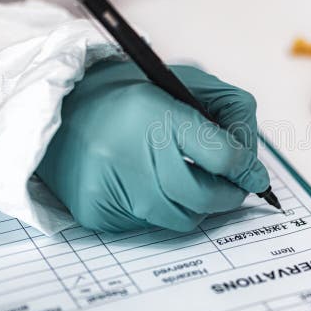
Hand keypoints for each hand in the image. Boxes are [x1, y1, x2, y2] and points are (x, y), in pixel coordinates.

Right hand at [37, 61, 269, 231]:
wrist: (58, 110)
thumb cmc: (130, 96)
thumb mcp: (183, 83)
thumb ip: (228, 115)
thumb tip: (253, 168)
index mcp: (154, 112)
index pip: (224, 156)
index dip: (247, 168)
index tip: (253, 173)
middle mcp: (128, 152)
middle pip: (206, 196)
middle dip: (229, 194)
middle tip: (233, 186)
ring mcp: (110, 187)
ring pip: (182, 219)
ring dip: (197, 206)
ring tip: (189, 183)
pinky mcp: (97, 212)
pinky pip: (150, 227)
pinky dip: (162, 212)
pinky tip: (149, 186)